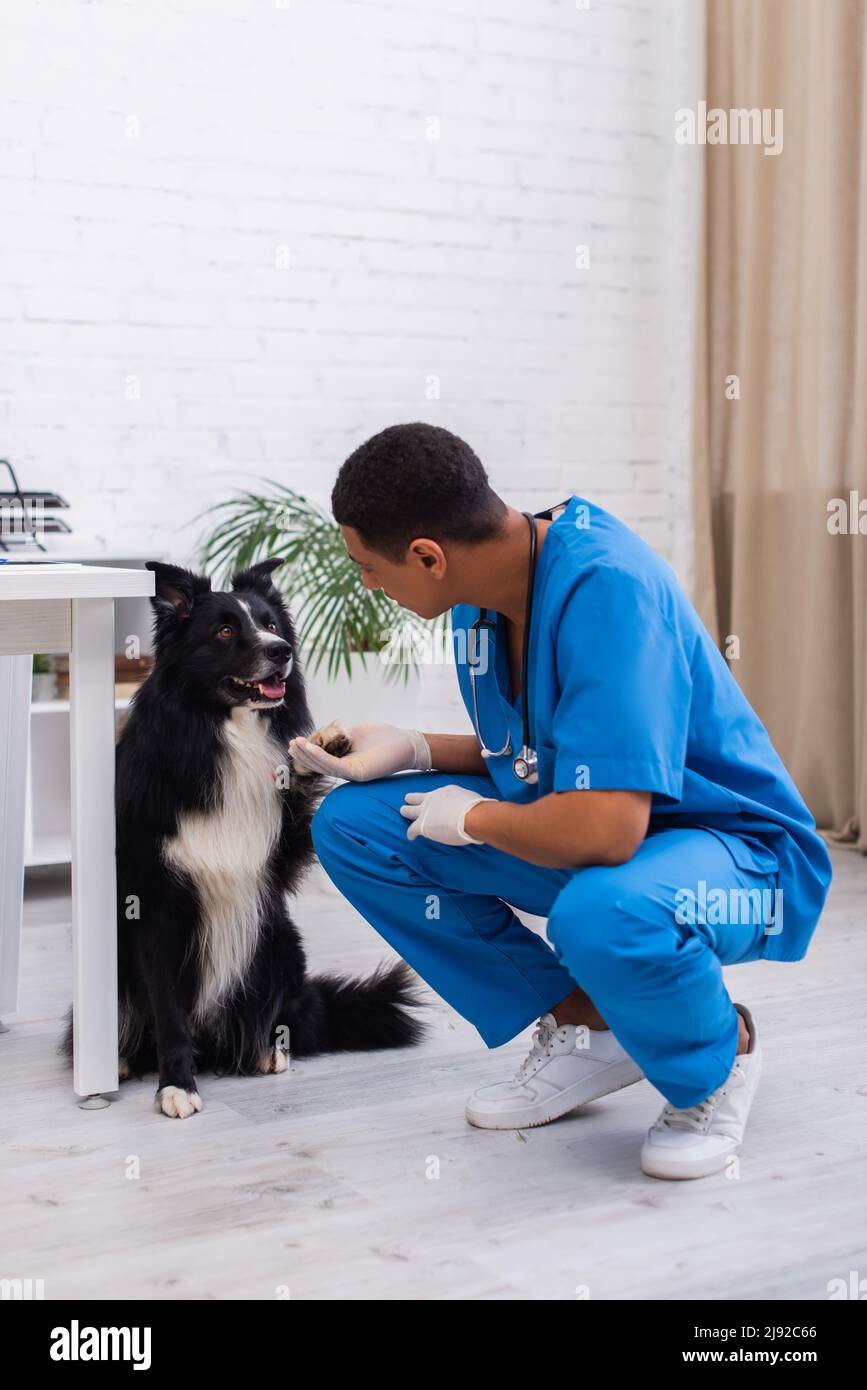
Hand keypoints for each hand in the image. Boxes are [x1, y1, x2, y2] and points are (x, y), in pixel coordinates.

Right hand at [288, 722, 431, 781]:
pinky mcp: (358, 773)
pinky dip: (320, 756)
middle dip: (303, 755)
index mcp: (345, 761)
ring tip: (295, 744)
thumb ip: (339, 735)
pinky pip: (334, 765)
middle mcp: (346, 770)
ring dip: (307, 755)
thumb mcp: (356, 733)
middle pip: (319, 764)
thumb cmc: (384, 737)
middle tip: (290, 744)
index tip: (295, 741)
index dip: (307, 751)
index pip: (321, 758)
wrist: (407, 743)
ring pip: (323, 766)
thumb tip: (323, 733)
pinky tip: (309, 747)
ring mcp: (351, 773)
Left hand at [400, 785, 491, 845]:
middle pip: (415, 797)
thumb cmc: (478, 810)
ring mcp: (425, 811)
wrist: (472, 817)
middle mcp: (432, 798)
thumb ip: (473, 803)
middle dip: (411, 800)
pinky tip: (411, 837)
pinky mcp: (421, 825)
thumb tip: (486, 806)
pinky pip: (411, 829)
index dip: (433, 799)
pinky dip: (410, 833)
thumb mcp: (475, 800)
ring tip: (403, 813)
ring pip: (408, 810)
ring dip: (405, 811)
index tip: (434, 802)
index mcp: (445, 791)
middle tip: (408, 801)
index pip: (435, 794)